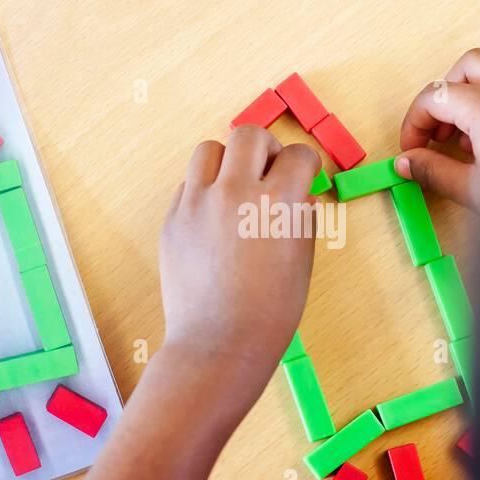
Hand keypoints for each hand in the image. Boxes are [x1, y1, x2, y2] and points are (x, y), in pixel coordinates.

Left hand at [158, 126, 320, 380]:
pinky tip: (215, 220)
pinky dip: (205, 191)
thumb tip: (297, 192)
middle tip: (268, 172)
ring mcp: (197, 204)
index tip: (303, 175)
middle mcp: (235, 193)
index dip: (306, 166)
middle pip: (248, 135)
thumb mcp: (302, 259)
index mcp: (277, 202)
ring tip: (236, 189)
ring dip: (228, 162)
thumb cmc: (271, 311)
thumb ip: (300, 215)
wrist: (219, 344)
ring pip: (209, 150)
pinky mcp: (173, 219)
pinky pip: (189, 185)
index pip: (298, 155)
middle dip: (266, 149)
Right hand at [396, 48, 479, 211]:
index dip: (415, 121)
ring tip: (468, 136)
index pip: (435, 96)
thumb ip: (434, 171)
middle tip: (437, 130)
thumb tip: (408, 163)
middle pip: (466, 66)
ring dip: (474, 92)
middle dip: (445, 94)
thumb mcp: (475, 190)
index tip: (413, 148)